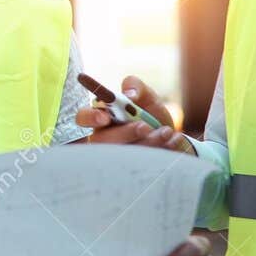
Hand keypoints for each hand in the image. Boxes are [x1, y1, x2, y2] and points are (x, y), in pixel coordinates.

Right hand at [76, 75, 193, 153]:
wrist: (170, 136)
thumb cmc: (151, 113)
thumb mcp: (147, 95)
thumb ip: (136, 86)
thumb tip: (130, 94)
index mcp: (102, 117)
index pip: (83, 117)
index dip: (90, 117)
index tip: (105, 118)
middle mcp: (104, 138)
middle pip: (101, 140)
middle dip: (124, 133)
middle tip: (145, 126)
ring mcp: (115, 156)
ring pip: (122, 154)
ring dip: (148, 142)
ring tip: (166, 131)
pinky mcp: (130, 169)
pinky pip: (141, 164)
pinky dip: (161, 150)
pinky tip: (172, 140)